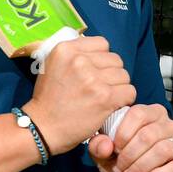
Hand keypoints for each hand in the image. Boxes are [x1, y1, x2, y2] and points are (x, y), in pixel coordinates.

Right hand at [24, 35, 136, 154]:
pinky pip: (129, 91)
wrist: (43, 128)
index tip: (95, 71)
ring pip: (124, 75)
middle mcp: (79, 60)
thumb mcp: (52, 66)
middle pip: (115, 60)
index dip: (102, 59)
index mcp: (66, 49)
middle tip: (99, 88)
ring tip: (104, 98)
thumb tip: (98, 52)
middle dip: (111, 74)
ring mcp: (92, 78)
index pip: (102, 44)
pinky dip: (124, 100)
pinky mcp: (104, 97)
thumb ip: (74, 55)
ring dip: (118, 88)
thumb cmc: (48, 100)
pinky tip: (112, 105)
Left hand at [87, 103, 172, 171]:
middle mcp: (170, 124)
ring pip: (163, 149)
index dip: (123, 133)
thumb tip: (104, 143)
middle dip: (129, 155)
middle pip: (149, 134)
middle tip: (119, 169)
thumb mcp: (106, 158)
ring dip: (141, 166)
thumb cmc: (127, 169)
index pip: (138, 113)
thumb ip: (99, 147)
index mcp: (151, 115)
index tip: (114, 150)